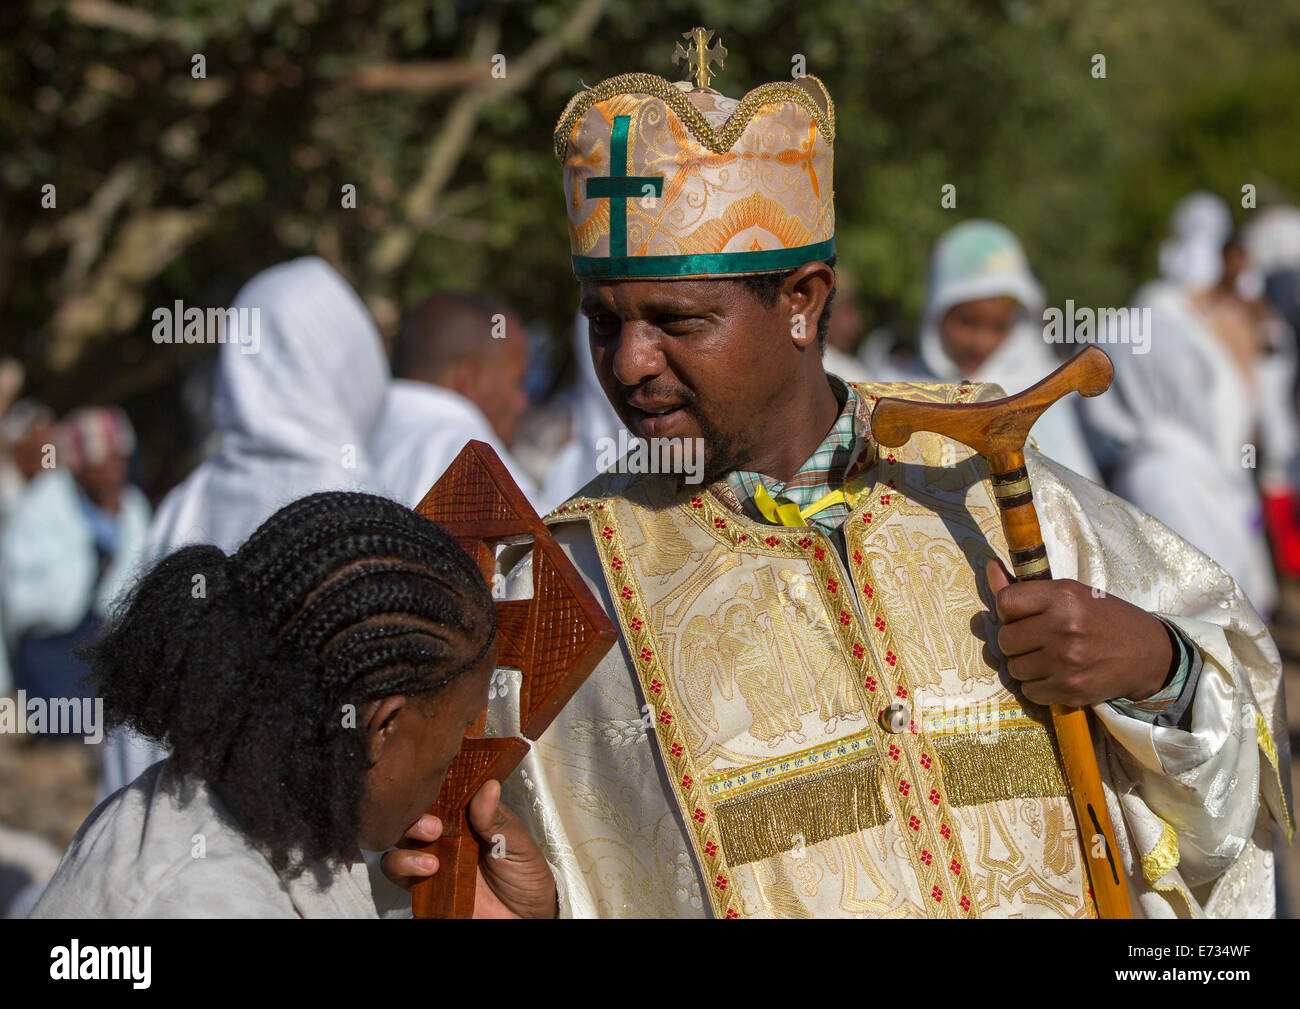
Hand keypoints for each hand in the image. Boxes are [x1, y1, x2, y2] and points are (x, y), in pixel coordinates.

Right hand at [380, 781, 556, 918]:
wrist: (525, 918)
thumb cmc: (525, 877)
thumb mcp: (519, 844)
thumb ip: (498, 819)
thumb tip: (489, 786)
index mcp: (468, 817)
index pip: (441, 794)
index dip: (434, 789)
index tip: (437, 790)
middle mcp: (445, 836)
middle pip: (412, 816)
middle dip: (414, 818)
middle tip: (434, 827)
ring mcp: (432, 860)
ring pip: (398, 845)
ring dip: (406, 848)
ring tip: (432, 861)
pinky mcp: (424, 888)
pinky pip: (399, 876)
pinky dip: (403, 870)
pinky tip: (428, 872)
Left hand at [984, 558, 1173, 706]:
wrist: (1148, 653)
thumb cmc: (1105, 619)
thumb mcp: (1071, 593)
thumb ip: (1026, 588)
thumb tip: (989, 567)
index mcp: (1063, 597)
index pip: (1005, 602)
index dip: (1010, 611)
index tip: (1024, 615)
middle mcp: (1063, 628)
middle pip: (1005, 639)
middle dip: (1015, 641)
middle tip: (1037, 639)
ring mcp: (1067, 662)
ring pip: (1014, 668)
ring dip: (1026, 665)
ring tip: (1049, 657)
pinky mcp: (1071, 690)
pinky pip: (1030, 691)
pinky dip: (1038, 686)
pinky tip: (1056, 675)